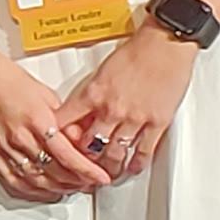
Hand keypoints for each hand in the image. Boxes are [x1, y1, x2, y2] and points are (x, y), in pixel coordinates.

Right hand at [0, 39, 108, 203]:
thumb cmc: (6, 79)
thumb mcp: (45, 94)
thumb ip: (64, 119)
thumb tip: (80, 139)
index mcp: (37, 120)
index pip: (68, 155)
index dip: (87, 170)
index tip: (100, 177)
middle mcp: (20, 137)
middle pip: (55, 172)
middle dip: (77, 182)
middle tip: (90, 183)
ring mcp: (4, 148)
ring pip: (37, 181)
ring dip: (58, 188)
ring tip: (72, 187)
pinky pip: (13, 181)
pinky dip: (32, 191)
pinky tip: (43, 191)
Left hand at [55, 26, 197, 181]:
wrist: (165, 43)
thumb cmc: (136, 50)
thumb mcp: (102, 71)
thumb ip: (92, 94)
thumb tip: (83, 112)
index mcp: (93, 93)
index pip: (64, 122)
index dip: (56, 139)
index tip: (54, 148)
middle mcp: (111, 109)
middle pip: (89, 146)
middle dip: (83, 161)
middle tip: (81, 170)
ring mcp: (134, 118)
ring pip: (115, 154)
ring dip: (108, 168)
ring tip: (105, 176)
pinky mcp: (157, 122)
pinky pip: (143, 150)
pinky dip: (136, 163)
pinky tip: (132, 168)